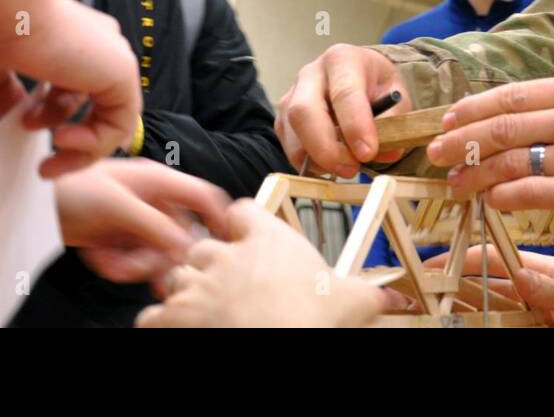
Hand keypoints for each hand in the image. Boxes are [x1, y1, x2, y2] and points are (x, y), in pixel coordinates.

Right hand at [0, 0, 140, 176]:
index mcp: (74, 39)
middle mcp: (99, 47)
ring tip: (47, 161)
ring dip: (80, 150)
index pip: (79, 86)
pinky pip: (119, 123)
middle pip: (97, 106)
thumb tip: (18, 119)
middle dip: (68, 140)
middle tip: (42, 164)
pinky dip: (93, 143)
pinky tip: (60, 141)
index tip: (23, 128)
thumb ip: (6, 93)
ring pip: (111, 120)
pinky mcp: (122, 72)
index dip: (54, 115)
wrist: (1, 6)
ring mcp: (113, 59)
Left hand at [56, 158, 228, 282]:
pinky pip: (133, 259)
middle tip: (151, 274)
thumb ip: (155, 224)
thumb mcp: (117, 206)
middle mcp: (150, 199)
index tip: (224, 246)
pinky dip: (119, 266)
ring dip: (137, 265)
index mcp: (158, 181)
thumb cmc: (71, 190)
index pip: (203, 196)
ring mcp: (134, 220)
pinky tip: (100, 260)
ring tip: (113, 265)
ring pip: (157, 251)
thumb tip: (186, 245)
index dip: (219, 218)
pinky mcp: (117, 238)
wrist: (26, 201)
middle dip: (164, 256)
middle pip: (180, 234)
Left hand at [136, 199, 387, 327]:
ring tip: (200, 309)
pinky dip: (161, 322)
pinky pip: (153, 313)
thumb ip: (373, 293)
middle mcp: (227, 255)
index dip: (243, 228)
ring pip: (176, 277)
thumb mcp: (352, 301)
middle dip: (209, 265)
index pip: (243, 212)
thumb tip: (400, 298)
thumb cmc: (312, 320)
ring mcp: (196, 285)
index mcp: (268, 240)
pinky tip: (179, 329)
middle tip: (224, 286)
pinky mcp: (172, 316)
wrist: (279, 342)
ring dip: (184, 292)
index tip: (248, 243)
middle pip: (204, 244)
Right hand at [276, 44, 410, 176]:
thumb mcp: (397, 96)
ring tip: (346, 168)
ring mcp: (292, 95)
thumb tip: (385, 151)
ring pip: (291, 132)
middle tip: (351, 168)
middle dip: (325, 147)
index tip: (367, 153)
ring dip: (317, 159)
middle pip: (304, 111)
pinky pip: (288, 145)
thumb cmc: (378, 86)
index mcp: (343, 60)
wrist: (361, 78)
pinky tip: (331, 163)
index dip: (354, 126)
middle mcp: (311, 73)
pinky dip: (308, 162)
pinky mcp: (284, 118)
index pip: (344, 93)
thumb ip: (393, 122)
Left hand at [426, 75, 553, 230]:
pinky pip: (533, 192)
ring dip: (477, 174)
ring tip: (457, 182)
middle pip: (506, 127)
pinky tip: (489, 198)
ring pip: (514, 162)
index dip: (473, 109)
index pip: (513, 95)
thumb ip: (551, 106)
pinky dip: (504, 195)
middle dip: (463, 141)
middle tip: (437, 153)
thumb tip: (492, 116)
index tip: (447, 122)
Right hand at [436, 247, 553, 327]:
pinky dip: (479, 323)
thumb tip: (520, 273)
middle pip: (483, 286)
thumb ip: (552, 290)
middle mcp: (531, 290)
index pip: (495, 259)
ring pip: (486, 309)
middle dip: (453, 284)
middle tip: (422, 288)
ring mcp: (529, 313)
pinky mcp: (530, 329)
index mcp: (543, 271)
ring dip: (459, 308)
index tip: (436, 260)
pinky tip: (459, 323)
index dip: (465, 258)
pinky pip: (499, 325)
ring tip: (430, 308)